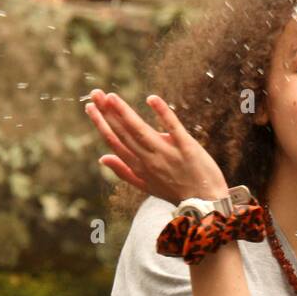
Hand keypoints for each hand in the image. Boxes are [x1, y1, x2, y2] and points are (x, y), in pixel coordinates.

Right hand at [83, 90, 228, 203]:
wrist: (206, 203)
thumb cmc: (175, 191)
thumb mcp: (146, 185)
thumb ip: (123, 171)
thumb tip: (102, 158)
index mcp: (139, 167)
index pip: (115, 142)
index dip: (101, 124)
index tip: (90, 107)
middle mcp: (149, 160)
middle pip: (124, 133)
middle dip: (107, 113)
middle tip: (95, 93)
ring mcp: (167, 154)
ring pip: (141, 130)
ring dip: (125, 112)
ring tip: (111, 96)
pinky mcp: (187, 147)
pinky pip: (173, 128)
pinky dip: (162, 113)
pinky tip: (151, 98)